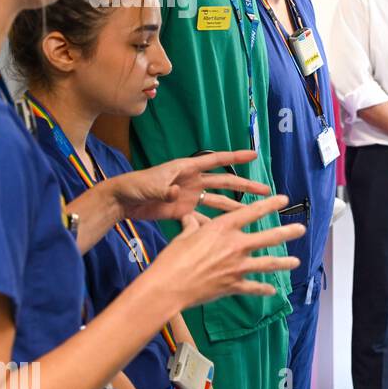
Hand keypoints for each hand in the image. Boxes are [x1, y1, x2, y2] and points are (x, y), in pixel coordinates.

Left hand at [110, 150, 271, 220]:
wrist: (121, 201)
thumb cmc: (135, 186)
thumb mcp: (151, 185)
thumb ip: (165, 189)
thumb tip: (177, 193)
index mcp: (187, 168)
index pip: (216, 161)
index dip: (235, 158)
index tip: (253, 156)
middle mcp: (193, 181)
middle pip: (225, 183)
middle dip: (245, 186)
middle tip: (265, 191)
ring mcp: (190, 197)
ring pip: (218, 201)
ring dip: (235, 206)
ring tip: (254, 212)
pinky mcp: (184, 212)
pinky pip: (203, 218)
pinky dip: (214, 225)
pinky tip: (227, 232)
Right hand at [147, 193, 302, 309]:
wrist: (169, 286)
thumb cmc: (173, 258)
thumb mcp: (183, 235)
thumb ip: (192, 225)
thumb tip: (190, 217)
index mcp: (223, 229)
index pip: (252, 212)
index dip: (270, 205)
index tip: (284, 199)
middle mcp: (236, 245)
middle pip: (269, 237)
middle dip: (287, 232)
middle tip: (301, 229)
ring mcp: (238, 267)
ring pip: (268, 263)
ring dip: (284, 262)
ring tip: (296, 262)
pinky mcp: (235, 285)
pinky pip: (254, 288)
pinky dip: (264, 290)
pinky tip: (273, 291)